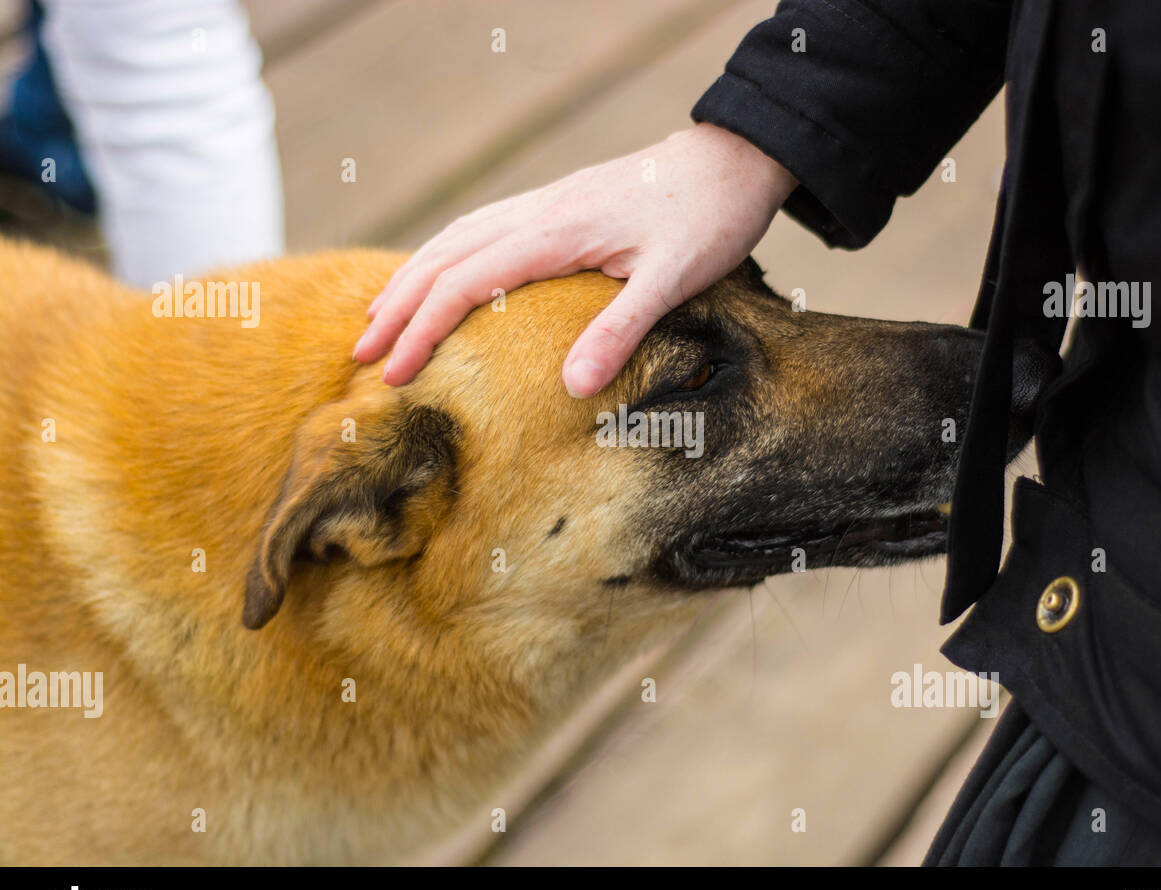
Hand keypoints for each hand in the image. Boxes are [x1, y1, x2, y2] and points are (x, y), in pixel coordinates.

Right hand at [353, 122, 796, 395]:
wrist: (731, 162)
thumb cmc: (708, 221)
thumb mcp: (675, 280)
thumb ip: (621, 330)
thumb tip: (572, 387)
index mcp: (556, 232)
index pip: (466, 283)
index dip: (422, 330)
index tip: (394, 374)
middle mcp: (538, 213)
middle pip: (444, 258)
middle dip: (397, 308)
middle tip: (361, 357)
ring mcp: (544, 205)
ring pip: (456, 238)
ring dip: (411, 278)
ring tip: (378, 317)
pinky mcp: (557, 206)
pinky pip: (481, 229)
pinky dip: (445, 256)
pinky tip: (440, 274)